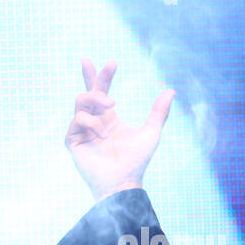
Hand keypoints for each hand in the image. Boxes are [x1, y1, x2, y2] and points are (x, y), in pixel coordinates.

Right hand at [64, 58, 174, 202]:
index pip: (100, 91)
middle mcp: (93, 122)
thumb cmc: (136, 161)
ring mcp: (81, 130)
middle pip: (86, 91)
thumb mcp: (151, 132)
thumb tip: (171, 90)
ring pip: (81, 101)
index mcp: (108, 118)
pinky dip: (92, 122)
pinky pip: (77, 119)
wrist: (123, 181)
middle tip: (96, 62)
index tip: (112, 62)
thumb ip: (159, 112)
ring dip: (97, 100)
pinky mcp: (73, 140)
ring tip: (111, 107)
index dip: (101, 75)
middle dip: (91, 75)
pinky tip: (103, 135)